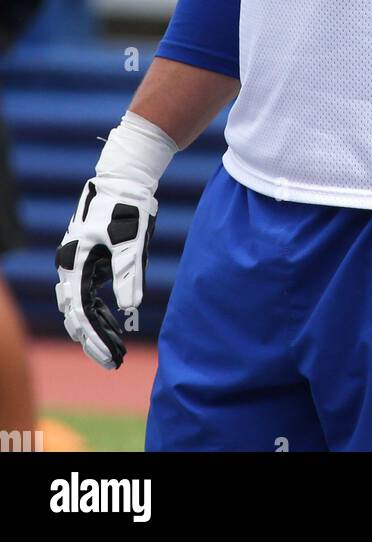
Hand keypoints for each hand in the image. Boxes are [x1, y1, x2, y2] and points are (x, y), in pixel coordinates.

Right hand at [55, 174, 156, 369]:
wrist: (124, 179)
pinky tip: (116, 326)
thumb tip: (131, 308)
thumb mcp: (130, 240)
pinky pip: (91, 295)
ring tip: (117, 351)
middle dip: (94, 340)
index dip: (95, 337)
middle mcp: (71, 266)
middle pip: (76, 314)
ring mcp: (79, 264)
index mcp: (75, 262)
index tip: (110, 357)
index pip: (81, 311)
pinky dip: (101, 312)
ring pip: (82, 307)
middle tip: (114, 362)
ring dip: (97, 329)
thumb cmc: (126, 207)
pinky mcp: (91, 262)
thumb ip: (129, 273)